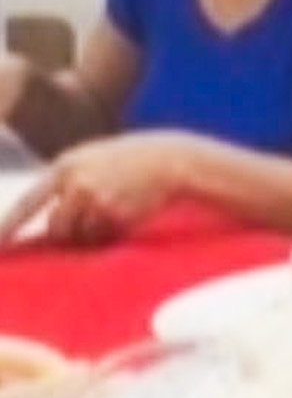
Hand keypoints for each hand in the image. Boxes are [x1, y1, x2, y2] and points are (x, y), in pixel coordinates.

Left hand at [1, 132, 224, 245]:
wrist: (170, 159)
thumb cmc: (128, 161)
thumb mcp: (89, 160)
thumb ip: (66, 183)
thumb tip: (49, 220)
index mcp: (64, 167)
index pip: (29, 202)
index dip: (10, 226)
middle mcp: (77, 184)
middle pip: (57, 226)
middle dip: (67, 233)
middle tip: (89, 224)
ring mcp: (98, 201)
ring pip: (82, 235)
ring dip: (93, 234)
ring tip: (114, 211)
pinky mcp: (120, 216)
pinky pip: (107, 237)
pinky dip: (113, 234)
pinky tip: (128, 214)